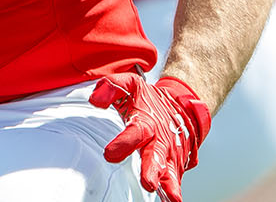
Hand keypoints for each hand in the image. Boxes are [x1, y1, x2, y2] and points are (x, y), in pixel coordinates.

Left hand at [89, 73, 210, 201]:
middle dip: (151, 170)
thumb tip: (95, 100)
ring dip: (169, 184)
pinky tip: (173, 200)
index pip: (135, 132)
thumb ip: (111, 88)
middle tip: (147, 182)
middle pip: (155, 156)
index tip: (110, 154)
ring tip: (171, 197)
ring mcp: (170, 154)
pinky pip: (176, 179)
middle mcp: (159, 140)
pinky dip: (176, 190)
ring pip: (170, 170)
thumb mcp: (130, 84)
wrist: (181, 104)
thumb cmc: (148, 99)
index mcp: (146, 122)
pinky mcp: (176, 164)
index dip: (123, 143)